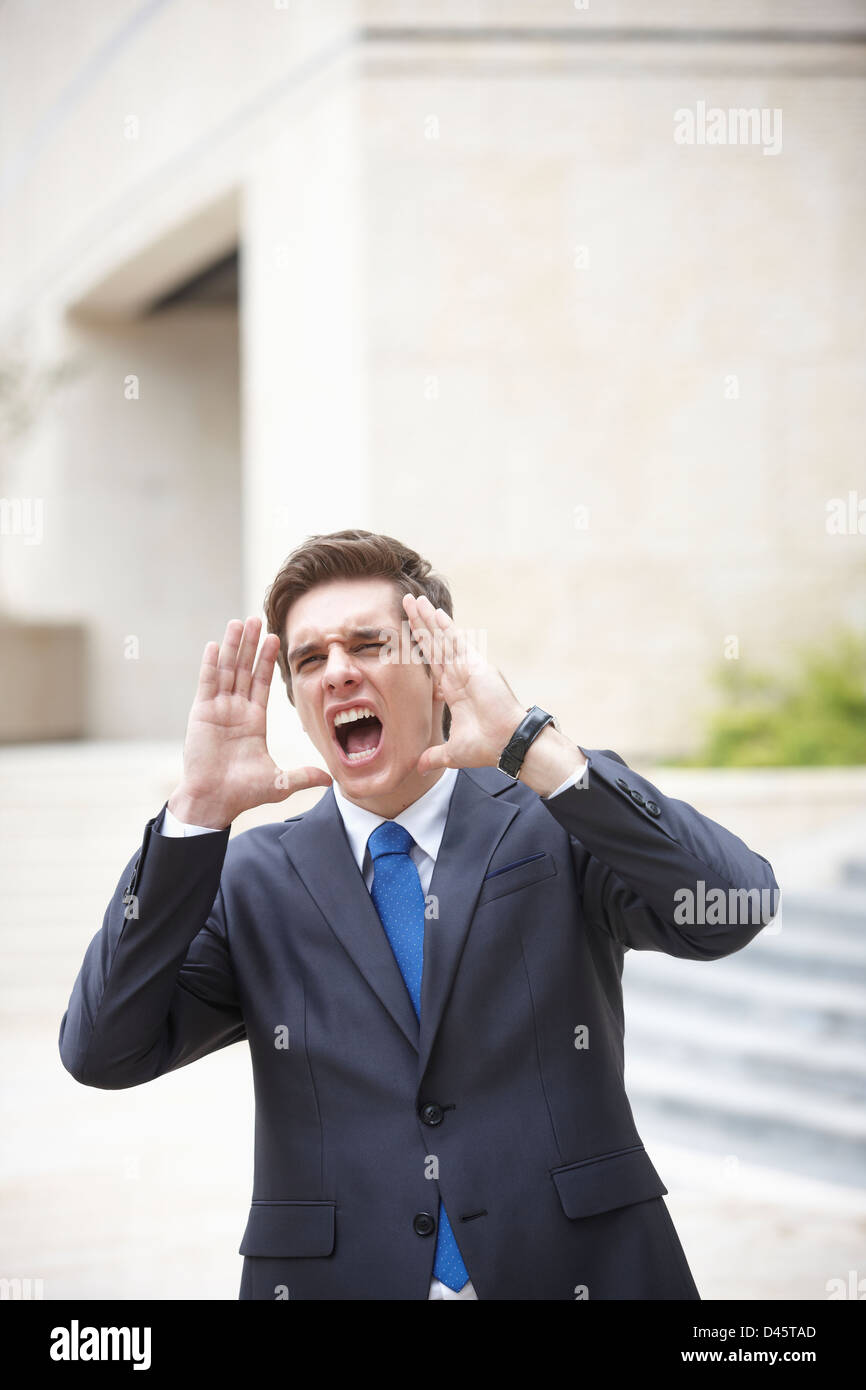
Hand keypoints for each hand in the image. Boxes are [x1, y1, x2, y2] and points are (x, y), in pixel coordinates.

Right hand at [167, 616, 332, 827]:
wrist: (214, 802)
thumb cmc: (242, 792)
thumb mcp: (279, 782)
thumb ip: (303, 776)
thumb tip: (331, 780)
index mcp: (253, 720)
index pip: (262, 682)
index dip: (267, 660)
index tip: (275, 638)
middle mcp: (235, 710)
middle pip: (244, 669)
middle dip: (250, 644)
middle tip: (256, 618)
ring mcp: (217, 709)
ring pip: (227, 670)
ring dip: (232, 646)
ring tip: (239, 622)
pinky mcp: (201, 714)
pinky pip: (208, 684)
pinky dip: (211, 664)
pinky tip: (214, 645)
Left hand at [401, 594, 524, 775]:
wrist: (506, 744)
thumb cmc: (486, 747)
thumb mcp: (452, 753)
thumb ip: (434, 755)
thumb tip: (419, 767)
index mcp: (453, 689)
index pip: (431, 662)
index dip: (419, 646)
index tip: (407, 631)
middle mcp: (459, 674)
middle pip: (433, 643)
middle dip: (419, 623)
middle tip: (406, 602)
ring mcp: (467, 667)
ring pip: (441, 638)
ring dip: (426, 619)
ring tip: (413, 599)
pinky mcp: (475, 665)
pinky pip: (456, 641)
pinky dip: (444, 627)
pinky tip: (432, 612)